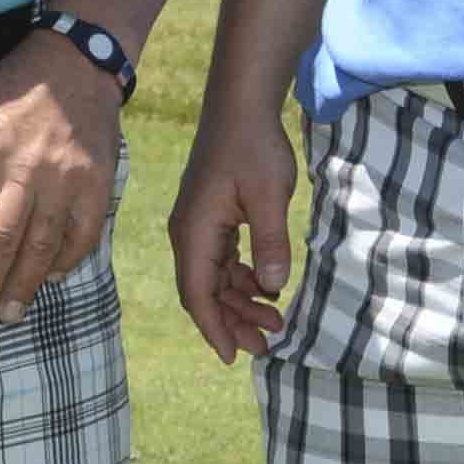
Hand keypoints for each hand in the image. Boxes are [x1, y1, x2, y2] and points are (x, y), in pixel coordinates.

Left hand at [0, 37, 121, 329]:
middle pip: (0, 237)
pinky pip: (81, 235)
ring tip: (8, 313)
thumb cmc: (13, 91)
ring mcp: (64, 180)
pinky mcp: (95, 186)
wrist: (78, 66)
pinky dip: (66, 260)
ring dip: (23, 284)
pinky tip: (51, 278)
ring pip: (41, 245)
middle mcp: (23, 168)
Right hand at [165, 98, 304, 361]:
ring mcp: (199, 225)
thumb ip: (271, 243)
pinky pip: (222, 260)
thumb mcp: (270, 197)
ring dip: (240, 302)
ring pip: (215, 279)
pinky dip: (241, 279)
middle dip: (233, 322)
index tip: (234, 357)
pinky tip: (266, 287)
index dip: (215, 329)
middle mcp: (188, 233)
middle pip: (205, 292)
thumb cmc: (254, 147)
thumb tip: (272, 287)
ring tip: (274, 321)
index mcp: (194, 232)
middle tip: (267, 345)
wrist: (242, 106)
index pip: (197, 295)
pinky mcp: (212, 217)